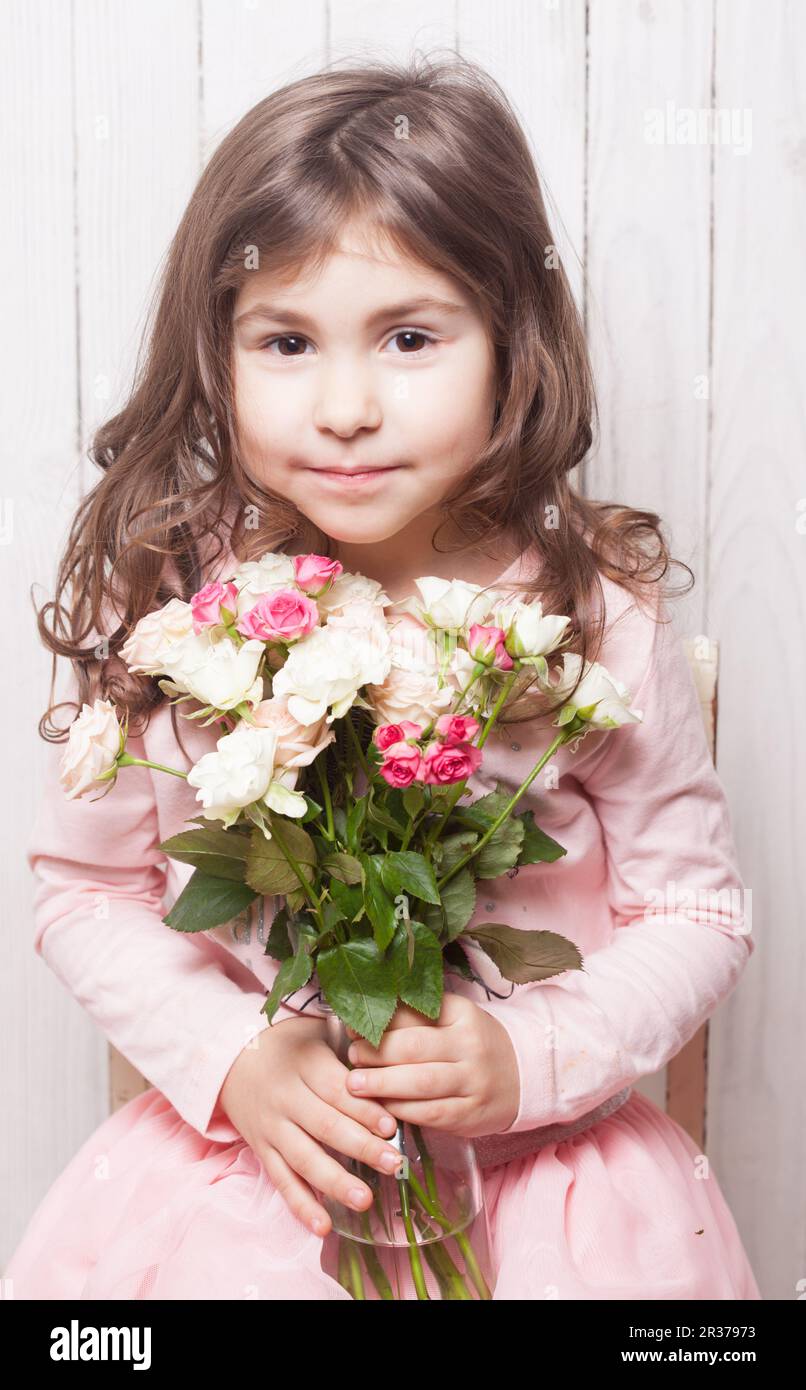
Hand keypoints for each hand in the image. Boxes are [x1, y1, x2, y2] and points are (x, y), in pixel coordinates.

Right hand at [218, 1014, 402, 1238]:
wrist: (229, 1057)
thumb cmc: (288, 1043)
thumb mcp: (315, 1032)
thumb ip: (350, 1047)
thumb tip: (393, 1065)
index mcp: (302, 1064)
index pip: (335, 1090)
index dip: (362, 1109)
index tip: (390, 1126)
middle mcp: (284, 1097)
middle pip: (324, 1126)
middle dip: (360, 1148)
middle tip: (392, 1164)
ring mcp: (271, 1127)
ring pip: (303, 1158)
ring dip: (334, 1182)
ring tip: (364, 1200)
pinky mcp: (261, 1149)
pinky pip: (281, 1180)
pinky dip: (300, 1205)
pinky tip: (323, 1226)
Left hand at [344, 994, 519, 1135]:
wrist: (522, 1077)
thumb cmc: (474, 1044)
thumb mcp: (453, 1021)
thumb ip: (416, 1017)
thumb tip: (366, 1018)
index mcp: (463, 1015)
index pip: (416, 1014)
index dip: (381, 1021)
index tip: (354, 1027)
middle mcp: (470, 1046)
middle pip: (415, 1047)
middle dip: (376, 1052)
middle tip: (352, 1055)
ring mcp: (473, 1082)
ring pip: (421, 1083)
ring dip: (382, 1084)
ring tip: (354, 1084)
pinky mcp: (469, 1115)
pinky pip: (429, 1113)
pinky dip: (400, 1110)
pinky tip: (380, 1106)